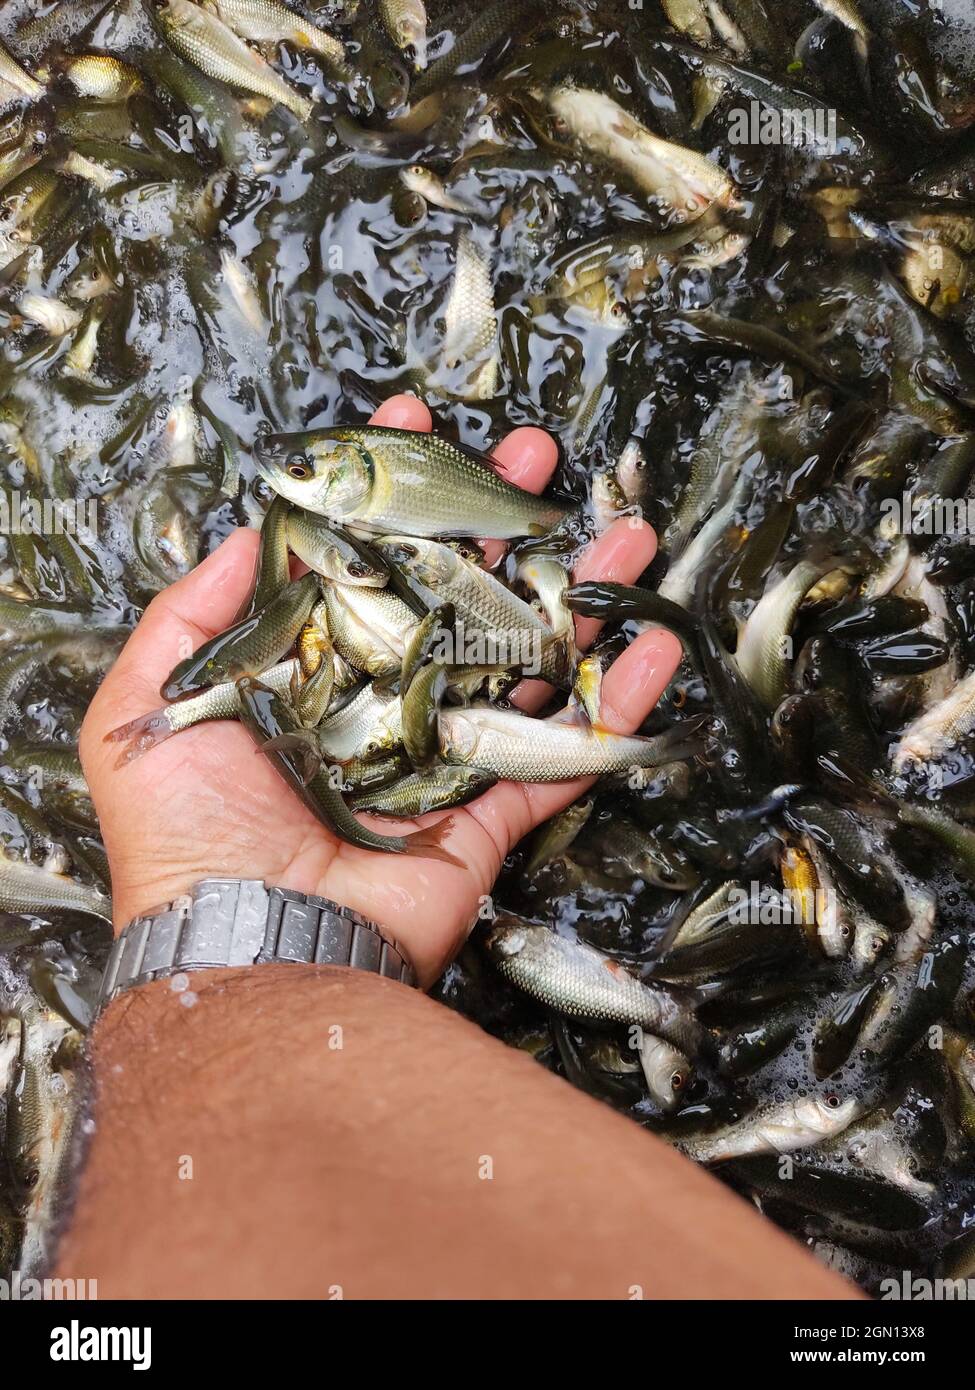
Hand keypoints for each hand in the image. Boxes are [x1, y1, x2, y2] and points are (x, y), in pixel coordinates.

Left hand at [80, 397, 681, 985]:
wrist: (249, 945)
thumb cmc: (191, 832)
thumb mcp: (148, 705)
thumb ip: (196, 614)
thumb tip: (245, 532)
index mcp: (308, 665)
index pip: (356, 554)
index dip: (384, 485)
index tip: (414, 415)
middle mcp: (379, 698)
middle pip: (453, 590)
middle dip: (496, 516)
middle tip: (537, 452)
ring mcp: (439, 752)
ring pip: (521, 659)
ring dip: (577, 594)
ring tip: (626, 533)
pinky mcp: (486, 811)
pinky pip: (560, 754)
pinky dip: (611, 708)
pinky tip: (654, 648)